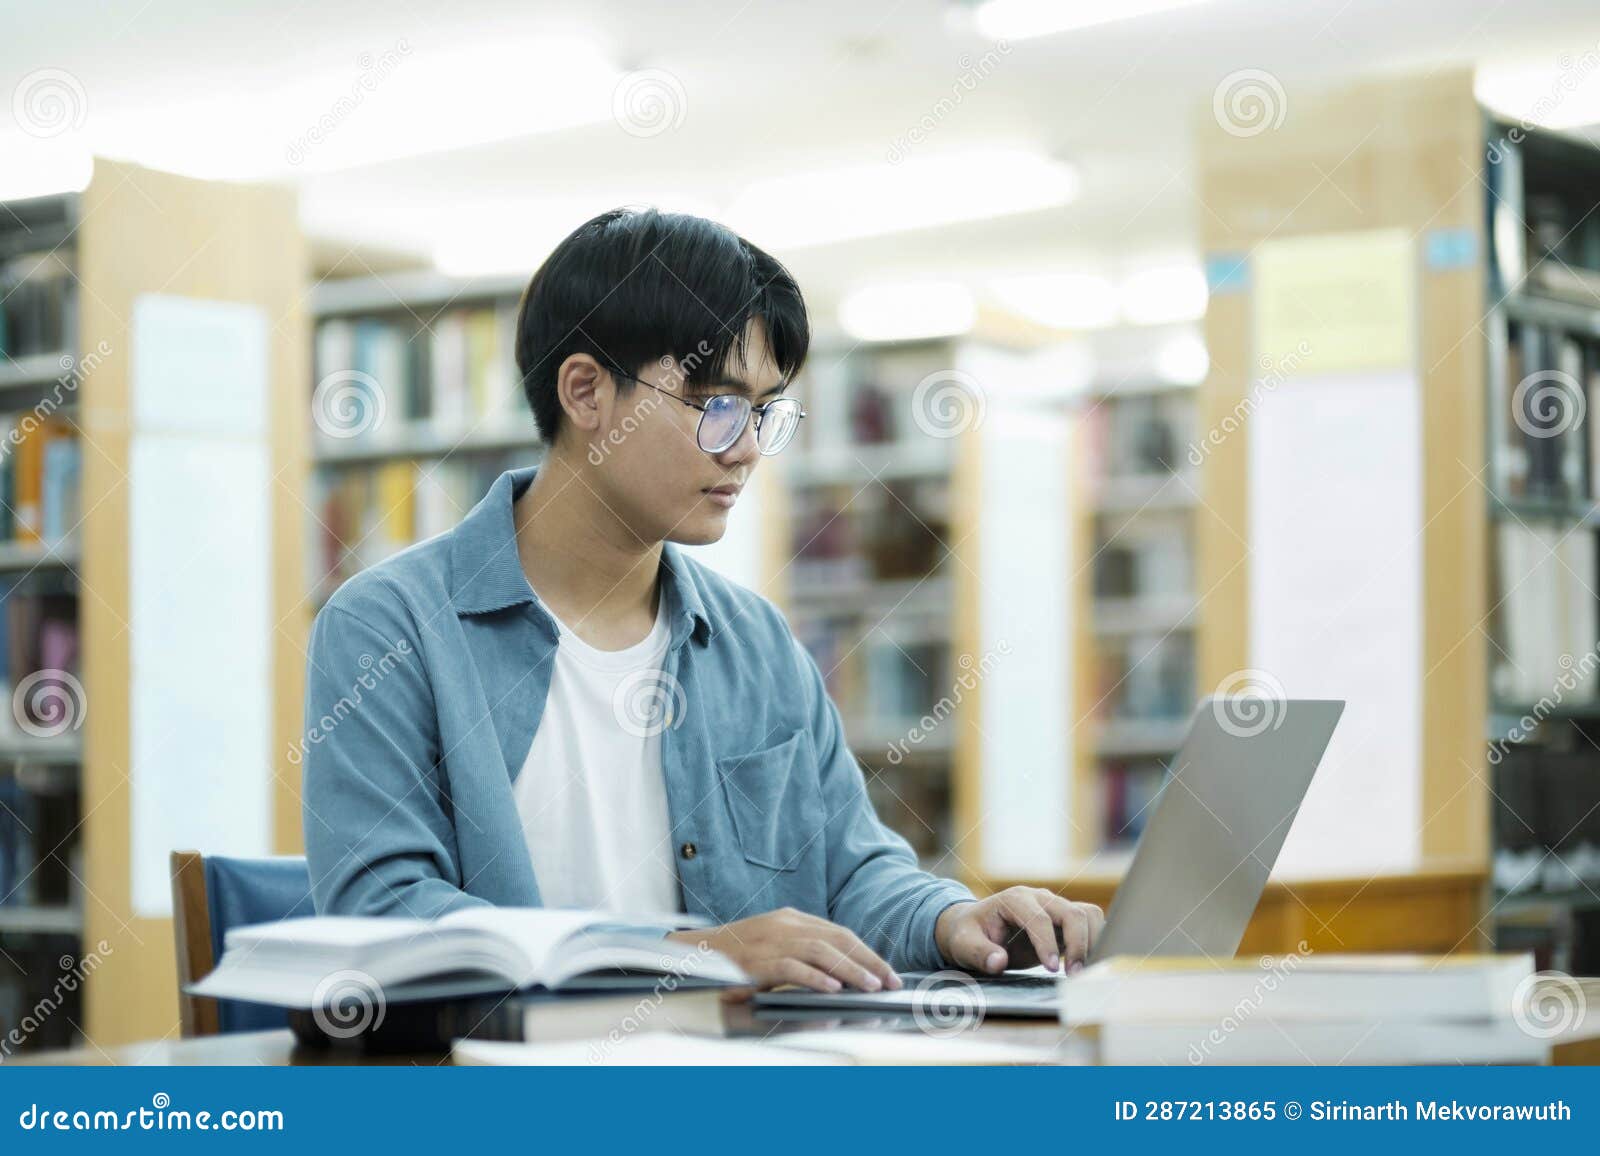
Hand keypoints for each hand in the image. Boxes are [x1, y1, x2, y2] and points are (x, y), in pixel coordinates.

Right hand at [667, 906, 900, 992]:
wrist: (693, 953)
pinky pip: (791, 967)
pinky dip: (815, 977)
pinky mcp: (756, 960)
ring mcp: (770, 940)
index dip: (866, 952)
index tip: (888, 972)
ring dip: (850, 970)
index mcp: (792, 919)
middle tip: (890, 981)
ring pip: (821, 951)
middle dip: (868, 961)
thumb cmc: (737, 955)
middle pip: (837, 939)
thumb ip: (804, 951)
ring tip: (870, 986)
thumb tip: (843, 972)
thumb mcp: (773, 944)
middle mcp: (785, 925)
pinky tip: (833, 988)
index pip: (840, 933)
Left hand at [934, 888, 1104, 973]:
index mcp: (1014, 899)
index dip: (1048, 944)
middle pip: (1071, 913)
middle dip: (1078, 944)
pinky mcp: (1064, 921)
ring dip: (1091, 942)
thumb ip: (978, 952)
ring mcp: (1054, 907)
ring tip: (1082, 971)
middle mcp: (1039, 898)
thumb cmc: (969, 934)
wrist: (975, 927)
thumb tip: (998, 962)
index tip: (1052, 970)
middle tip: (1073, 975)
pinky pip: (1090, 923)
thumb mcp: (963, 944)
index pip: (1039, 918)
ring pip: (1087, 915)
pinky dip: (1095, 941)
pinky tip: (1087, 963)